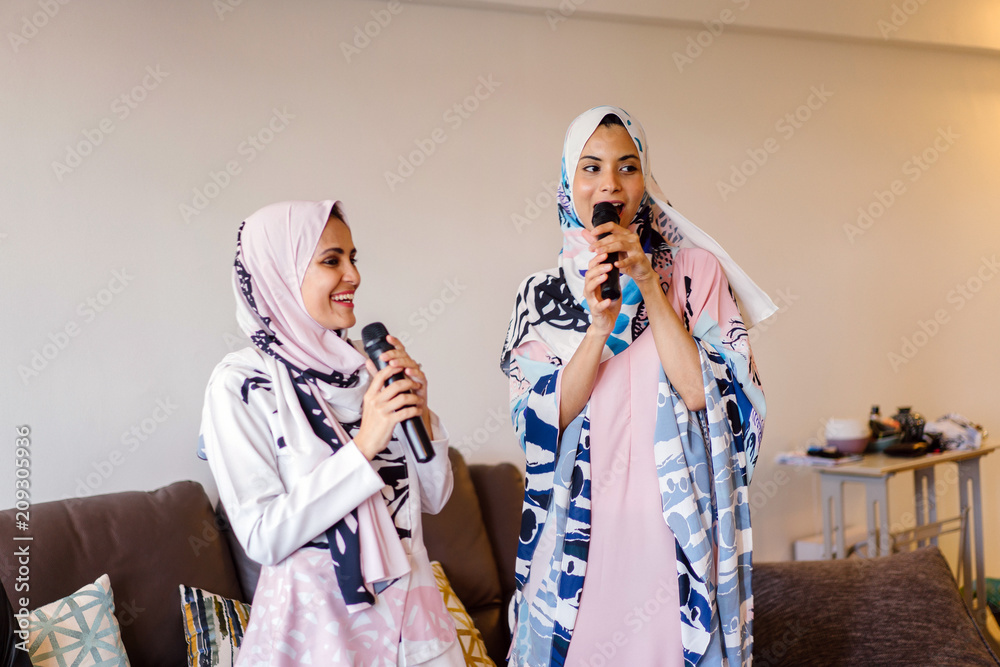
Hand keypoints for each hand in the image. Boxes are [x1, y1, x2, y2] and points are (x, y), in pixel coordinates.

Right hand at [353, 336, 429, 460]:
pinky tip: (417, 410)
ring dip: (414, 397)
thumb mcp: (369, 404)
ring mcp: (382, 411)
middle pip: (396, 385)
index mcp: (370, 395)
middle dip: (410, 383)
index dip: (393, 368)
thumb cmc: (370, 424)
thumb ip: (375, 391)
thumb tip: (375, 373)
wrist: (366, 442)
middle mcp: (375, 401)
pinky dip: (415, 410)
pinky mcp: (389, 421)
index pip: (381, 375)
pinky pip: (406, 412)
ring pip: (403, 398)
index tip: (403, 366)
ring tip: (418, 399)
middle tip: (416, 384)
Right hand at [583, 253, 621, 337]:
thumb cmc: (608, 305)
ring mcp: (592, 301)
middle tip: (608, 263)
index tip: (606, 253)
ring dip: (597, 281)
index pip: (591, 268)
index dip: (597, 260)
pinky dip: (603, 303)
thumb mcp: (612, 288)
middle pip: (588, 276)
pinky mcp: (596, 312)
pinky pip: (598, 307)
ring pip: (589, 288)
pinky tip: (609, 300)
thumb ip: (613, 278)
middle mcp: (590, 291)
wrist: (606, 323)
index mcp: (593, 284)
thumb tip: (619, 263)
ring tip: (606, 275)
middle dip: (598, 268)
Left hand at [585, 222, 656, 286]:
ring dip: (608, 249)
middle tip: (591, 248)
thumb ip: (598, 242)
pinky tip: (615, 264)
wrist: (640, 271)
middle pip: (614, 236)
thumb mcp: (611, 250)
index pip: (612, 226)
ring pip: (620, 245)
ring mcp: (636, 247)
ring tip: (598, 253)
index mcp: (624, 233)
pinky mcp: (639, 257)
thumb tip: (584, 232)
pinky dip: (622, 262)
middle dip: (601, 242)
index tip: (592, 233)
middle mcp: (631, 237)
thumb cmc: (625, 259)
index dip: (602, 228)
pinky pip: (630, 259)